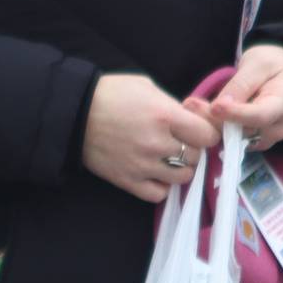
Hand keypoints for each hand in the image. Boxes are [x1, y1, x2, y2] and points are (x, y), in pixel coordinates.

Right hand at [82, 73, 220, 202]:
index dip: (206, 134)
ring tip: (169, 160)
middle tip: (180, 144)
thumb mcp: (148, 88)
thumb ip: (173, 107)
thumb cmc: (113, 95)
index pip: (206, 136)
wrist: (76, 114)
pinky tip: (155, 175)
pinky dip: (161, 187)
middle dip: (192, 150)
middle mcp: (157, 143)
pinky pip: (159, 194)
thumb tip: (193, 121)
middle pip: (196, 157)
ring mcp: (143, 165)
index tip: (199, 132)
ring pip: (182, 178)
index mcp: (165, 115)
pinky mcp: (128, 181)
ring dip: (179, 169)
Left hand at [185, 44, 282, 153]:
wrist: (282, 73)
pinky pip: (232, 139)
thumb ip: (241, 85)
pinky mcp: (252, 143)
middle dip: (216, 119)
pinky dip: (217, 127)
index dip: (236, 115)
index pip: (259, 116)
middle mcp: (277, 128)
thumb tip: (221, 106)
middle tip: (190, 105)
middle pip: (243, 130)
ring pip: (234, 138)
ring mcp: (265, 139)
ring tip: (191, 106)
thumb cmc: (272, 63)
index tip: (214, 107)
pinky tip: (201, 114)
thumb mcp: (258, 64)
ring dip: (212, 124)